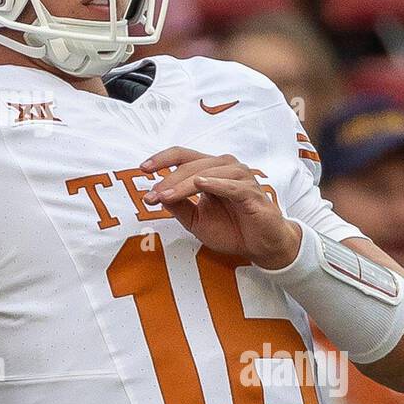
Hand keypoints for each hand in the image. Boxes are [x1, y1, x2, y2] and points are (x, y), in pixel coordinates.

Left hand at [141, 147, 300, 268]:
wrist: (261, 247)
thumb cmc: (232, 230)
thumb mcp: (196, 220)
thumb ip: (178, 206)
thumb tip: (157, 194)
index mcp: (210, 170)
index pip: (183, 156)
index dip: (162, 159)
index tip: (143, 168)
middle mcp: (225, 168)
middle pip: (191, 165)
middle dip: (167, 180)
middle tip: (151, 195)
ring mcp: (240, 178)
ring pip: (207, 173)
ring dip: (183, 184)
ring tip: (166, 196)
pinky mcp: (252, 193)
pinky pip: (232, 185)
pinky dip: (216, 183)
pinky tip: (200, 184)